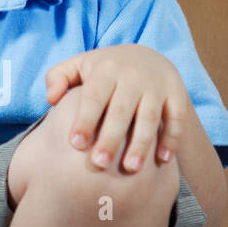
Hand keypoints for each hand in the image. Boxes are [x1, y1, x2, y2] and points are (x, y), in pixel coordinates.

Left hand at [44, 45, 187, 172]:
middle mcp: (133, 76)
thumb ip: (58, 78)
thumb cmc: (104, 72)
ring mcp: (157, 85)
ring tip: (130, 169)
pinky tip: (162, 160)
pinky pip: (176, 118)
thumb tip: (51, 99)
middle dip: (111, 138)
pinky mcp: (177, 94)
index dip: (85, 120)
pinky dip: (172, 139)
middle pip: (121, 110)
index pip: (94, 97)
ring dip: (141, 143)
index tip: (76, 144)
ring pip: (150, 116)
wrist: (149, 57)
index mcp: (106, 70)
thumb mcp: (79, 66)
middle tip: (100, 164)